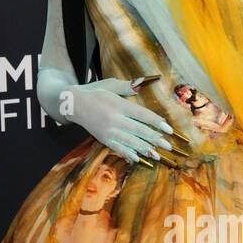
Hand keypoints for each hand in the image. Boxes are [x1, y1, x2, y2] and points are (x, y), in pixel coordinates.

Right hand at [59, 77, 175, 164]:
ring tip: (157, 156)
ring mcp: (109, 131)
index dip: (157, 123)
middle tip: (168, 146)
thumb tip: (141, 84)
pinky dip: (128, 154)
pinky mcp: (103, 138)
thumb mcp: (110, 84)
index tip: (169, 130)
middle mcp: (115, 119)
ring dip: (145, 149)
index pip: (143, 115)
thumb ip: (127, 86)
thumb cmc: (94, 92)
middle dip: (155, 139)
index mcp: (119, 105)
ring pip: (130, 142)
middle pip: (139, 131)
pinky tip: (137, 159)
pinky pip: (118, 148)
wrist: (73, 104)